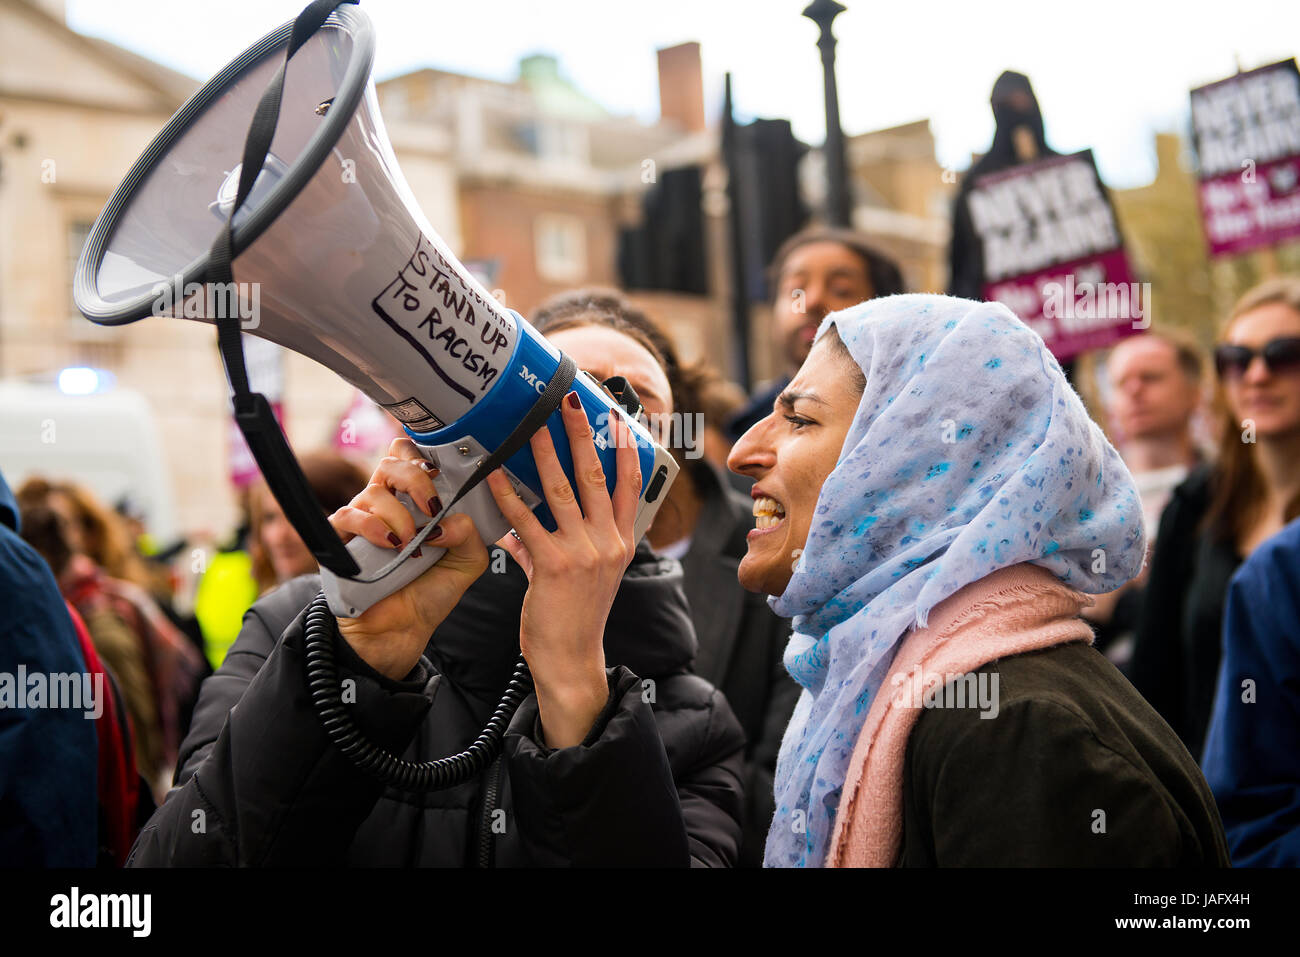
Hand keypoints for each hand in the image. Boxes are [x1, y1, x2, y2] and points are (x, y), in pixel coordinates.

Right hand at [330, 438, 488, 680]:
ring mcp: (362, 518)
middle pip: (391, 462)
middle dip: (415, 479)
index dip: (421, 453)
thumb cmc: (430, 590)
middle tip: (431, 508)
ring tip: (411, 546)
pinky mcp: (340, 539)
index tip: (439, 471)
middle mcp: (387, 502)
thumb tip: (446, 520)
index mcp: (415, 499)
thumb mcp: (467, 561)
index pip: (409, 454)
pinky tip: (390, 545)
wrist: (403, 628)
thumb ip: (469, 533)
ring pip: (374, 491)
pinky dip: (372, 527)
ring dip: (399, 516)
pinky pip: (347, 515)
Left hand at [487, 392, 641, 747]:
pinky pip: (528, 521)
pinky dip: (509, 495)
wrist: (571, 660)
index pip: (632, 487)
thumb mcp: (581, 577)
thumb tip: (522, 530)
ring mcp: (584, 553)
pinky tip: (496, 474)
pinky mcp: (554, 565)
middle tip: (571, 402)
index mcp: (621, 543)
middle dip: (584, 435)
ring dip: (547, 453)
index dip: (629, 450)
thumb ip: (553, 546)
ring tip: (535, 425)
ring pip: (564, 491)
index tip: (622, 420)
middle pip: (599, 476)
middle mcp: (608, 543)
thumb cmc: (573, 618)